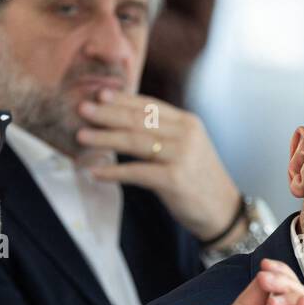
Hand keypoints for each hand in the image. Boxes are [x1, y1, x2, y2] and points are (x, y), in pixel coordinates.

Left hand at [76, 90, 240, 241]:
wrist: (222, 211)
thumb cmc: (198, 180)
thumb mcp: (187, 148)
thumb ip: (164, 133)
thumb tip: (127, 121)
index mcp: (187, 123)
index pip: (150, 105)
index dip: (123, 99)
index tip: (99, 94)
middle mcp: (186, 134)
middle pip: (139, 120)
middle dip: (107, 114)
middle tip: (82, 108)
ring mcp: (181, 156)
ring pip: (134, 142)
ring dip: (104, 139)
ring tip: (81, 137)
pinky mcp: (174, 179)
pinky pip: (136, 172)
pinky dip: (113, 172)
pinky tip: (95, 172)